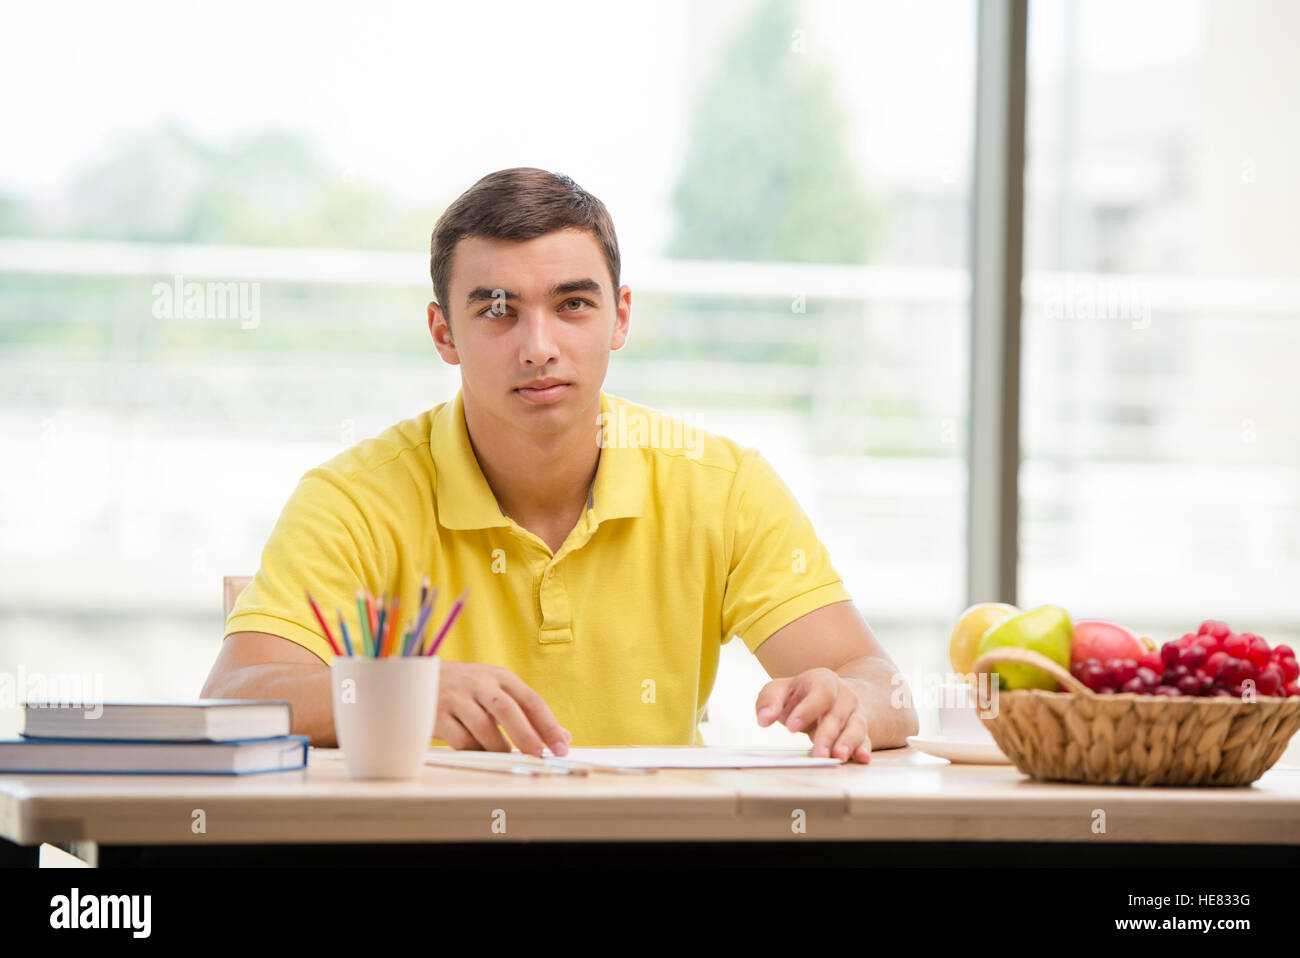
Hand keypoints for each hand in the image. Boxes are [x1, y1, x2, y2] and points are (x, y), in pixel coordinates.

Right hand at [435, 662, 570, 757]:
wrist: (416, 679)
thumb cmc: (466, 691)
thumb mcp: (495, 692)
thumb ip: (527, 713)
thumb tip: (563, 738)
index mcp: (500, 677)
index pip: (531, 700)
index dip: (548, 725)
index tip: (562, 747)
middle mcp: (479, 683)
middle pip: (507, 710)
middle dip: (526, 736)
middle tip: (538, 756)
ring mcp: (456, 697)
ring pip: (483, 727)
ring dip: (498, 748)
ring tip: (504, 758)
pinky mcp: (436, 714)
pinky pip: (460, 739)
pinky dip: (473, 751)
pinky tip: (477, 753)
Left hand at [755, 667, 871, 762]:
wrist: (830, 695)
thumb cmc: (799, 695)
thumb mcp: (779, 691)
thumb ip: (769, 701)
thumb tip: (764, 719)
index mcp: (823, 680)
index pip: (821, 692)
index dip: (808, 709)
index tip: (791, 728)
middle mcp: (843, 695)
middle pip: (837, 714)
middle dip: (826, 735)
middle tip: (817, 755)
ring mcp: (854, 713)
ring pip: (855, 727)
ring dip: (847, 743)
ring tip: (837, 757)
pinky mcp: (861, 730)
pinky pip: (865, 739)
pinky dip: (864, 749)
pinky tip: (861, 758)